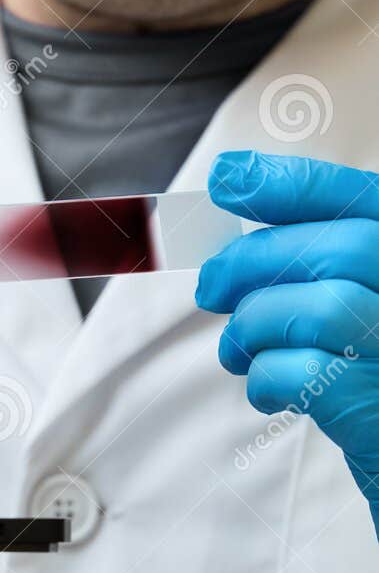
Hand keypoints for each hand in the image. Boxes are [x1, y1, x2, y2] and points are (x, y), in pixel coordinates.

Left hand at [197, 151, 378, 534]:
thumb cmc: (373, 395)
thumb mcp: (356, 321)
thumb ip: (316, 273)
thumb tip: (229, 249)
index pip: (369, 200)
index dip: (295, 184)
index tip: (227, 177)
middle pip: (345, 246)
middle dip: (256, 259)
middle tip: (210, 289)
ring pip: (326, 307)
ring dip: (257, 325)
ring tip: (240, 352)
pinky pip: (309, 375)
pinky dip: (267, 377)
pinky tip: (268, 392)